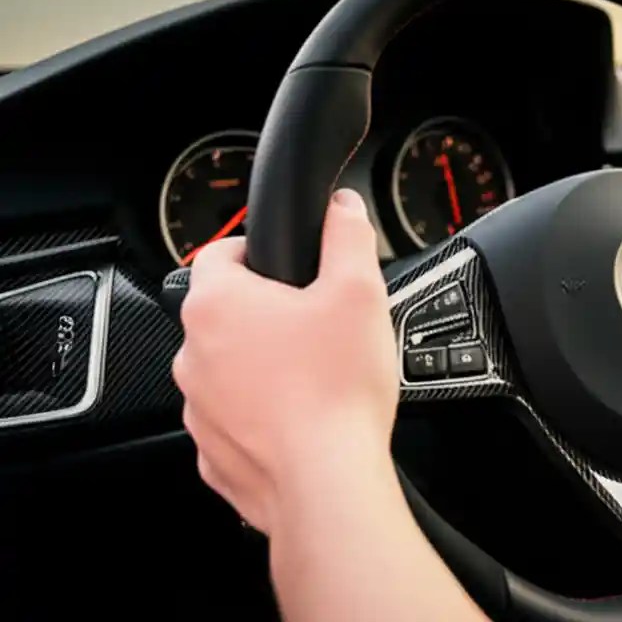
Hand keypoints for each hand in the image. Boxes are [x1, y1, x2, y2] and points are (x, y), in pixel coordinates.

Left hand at [172, 189, 399, 532]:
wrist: (326, 482)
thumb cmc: (336, 390)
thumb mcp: (359, 291)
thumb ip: (348, 236)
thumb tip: (340, 207)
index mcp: (217, 303)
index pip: (220, 252)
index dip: (258, 251)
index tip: (288, 265)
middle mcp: (193, 353)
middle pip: (227, 313)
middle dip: (270, 314)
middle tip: (319, 326)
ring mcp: (198, 406)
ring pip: (229, 368)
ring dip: (264, 366)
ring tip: (317, 377)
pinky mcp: (214, 450)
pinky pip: (236, 418)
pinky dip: (265, 415)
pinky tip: (305, 418)